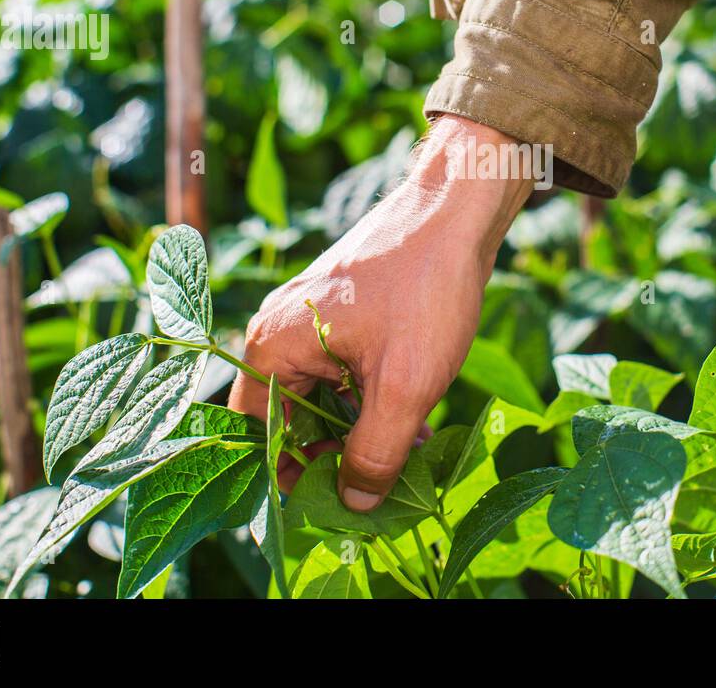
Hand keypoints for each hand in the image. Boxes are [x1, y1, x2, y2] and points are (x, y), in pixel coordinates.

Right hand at [229, 115, 533, 510]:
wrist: (458, 210)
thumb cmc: (425, 291)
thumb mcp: (404, 387)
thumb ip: (375, 454)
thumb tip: (354, 506)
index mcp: (272, 347)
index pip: (257, 435)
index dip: (289, 477)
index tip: (329, 505)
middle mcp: (278, 331)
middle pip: (288, 418)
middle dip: (331, 456)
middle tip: (376, 491)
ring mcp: (309, 319)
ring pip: (321, 397)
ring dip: (357, 431)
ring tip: (404, 458)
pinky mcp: (342, 313)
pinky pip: (341, 372)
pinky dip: (369, 401)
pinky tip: (412, 424)